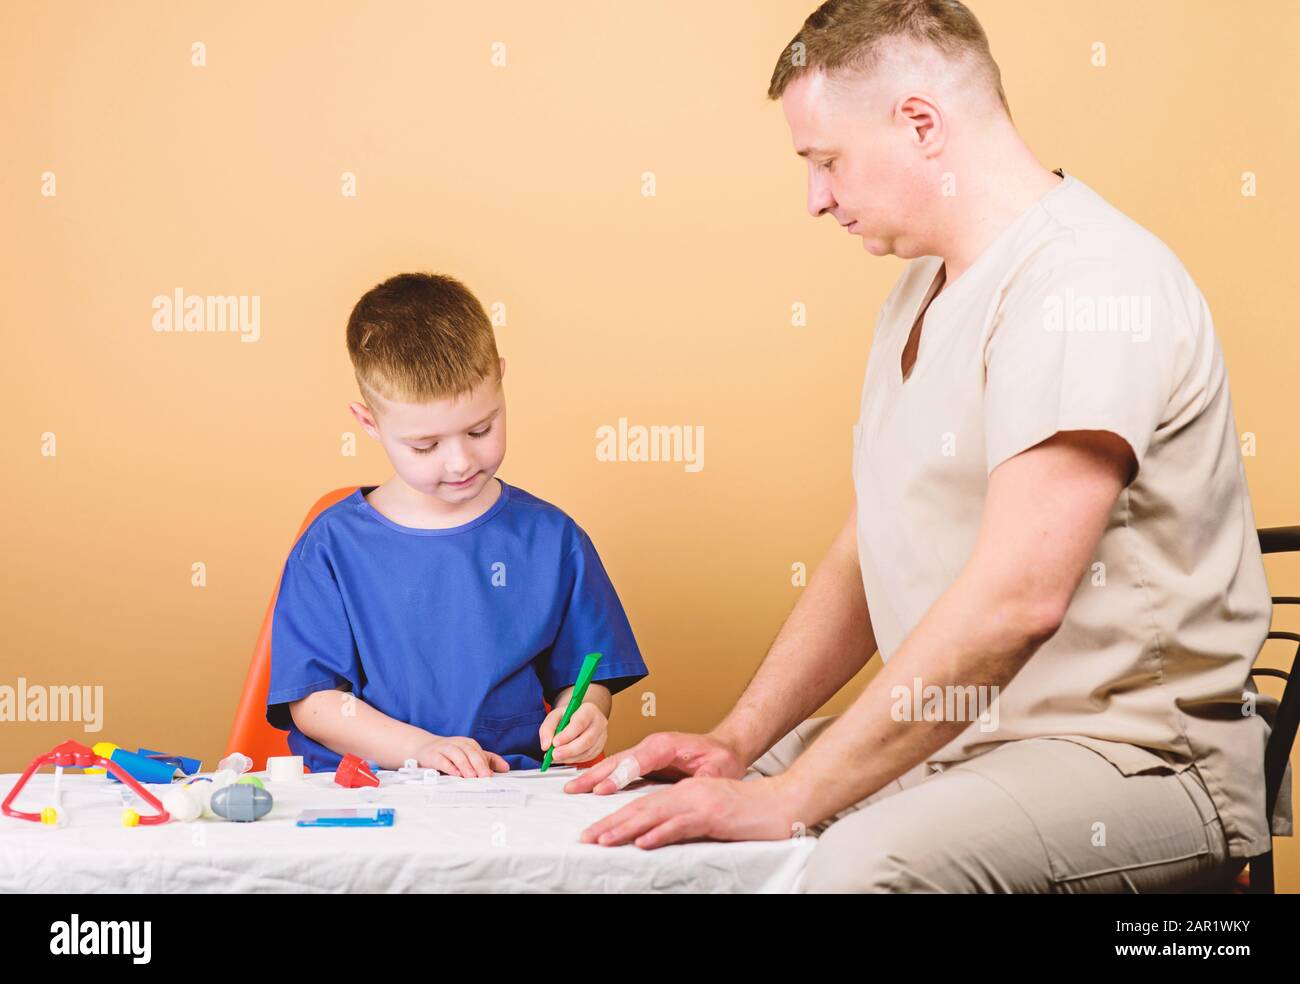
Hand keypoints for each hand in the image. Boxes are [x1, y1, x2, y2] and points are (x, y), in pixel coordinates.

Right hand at [412, 736, 508, 777]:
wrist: (423, 748)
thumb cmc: (449, 753)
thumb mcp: (468, 755)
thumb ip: (487, 760)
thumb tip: (506, 768)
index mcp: (468, 744)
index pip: (480, 752)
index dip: (487, 763)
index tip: (492, 775)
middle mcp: (457, 744)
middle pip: (470, 751)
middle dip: (479, 764)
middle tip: (485, 776)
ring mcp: (444, 749)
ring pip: (457, 754)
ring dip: (465, 765)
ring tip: (472, 776)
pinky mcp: (432, 756)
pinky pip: (441, 760)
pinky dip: (448, 766)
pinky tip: (454, 774)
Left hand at [539, 703, 607, 764]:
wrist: (580, 717)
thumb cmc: (568, 715)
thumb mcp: (555, 715)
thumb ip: (547, 728)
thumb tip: (546, 745)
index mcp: (589, 710)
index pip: (580, 723)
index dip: (567, 735)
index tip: (555, 743)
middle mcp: (598, 723)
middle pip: (587, 740)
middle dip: (568, 750)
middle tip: (554, 755)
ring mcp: (601, 737)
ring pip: (587, 751)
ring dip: (569, 757)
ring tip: (555, 757)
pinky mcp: (599, 748)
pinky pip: (586, 757)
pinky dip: (573, 759)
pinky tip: (564, 757)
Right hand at [563, 731, 746, 794]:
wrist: (724, 747)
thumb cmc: (721, 759)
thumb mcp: (718, 771)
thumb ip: (701, 782)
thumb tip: (687, 796)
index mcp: (667, 745)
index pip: (638, 760)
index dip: (619, 776)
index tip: (601, 790)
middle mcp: (652, 745)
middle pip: (619, 759)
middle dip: (595, 774)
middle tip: (573, 789)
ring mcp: (645, 751)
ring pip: (614, 762)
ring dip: (592, 775)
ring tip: (571, 788)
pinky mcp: (643, 760)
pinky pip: (618, 767)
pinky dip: (600, 776)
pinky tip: (586, 786)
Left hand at [578, 775, 799, 848]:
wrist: (781, 803)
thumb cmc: (748, 812)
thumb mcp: (710, 814)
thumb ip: (684, 822)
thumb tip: (654, 837)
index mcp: (685, 792)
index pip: (644, 804)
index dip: (617, 818)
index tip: (596, 831)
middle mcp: (688, 793)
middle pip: (642, 807)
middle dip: (611, 823)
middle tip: (586, 838)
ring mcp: (700, 802)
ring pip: (655, 814)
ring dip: (626, 828)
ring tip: (604, 839)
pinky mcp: (714, 814)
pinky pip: (682, 824)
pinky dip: (661, 833)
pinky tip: (644, 841)